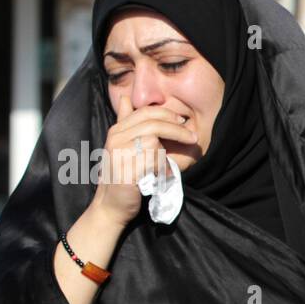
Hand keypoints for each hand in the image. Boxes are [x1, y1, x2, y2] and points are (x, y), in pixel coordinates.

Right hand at [93, 94, 197, 228]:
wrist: (111, 205)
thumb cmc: (123, 175)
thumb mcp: (122, 145)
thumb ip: (127, 123)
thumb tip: (126, 98)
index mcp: (117, 130)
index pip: (145, 112)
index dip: (167, 114)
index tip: (182, 121)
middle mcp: (116, 139)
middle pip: (153, 124)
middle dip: (177, 129)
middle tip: (193, 137)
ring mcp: (120, 154)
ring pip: (154, 143)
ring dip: (167, 155)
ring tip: (165, 167)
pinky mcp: (127, 171)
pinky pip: (154, 162)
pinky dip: (163, 169)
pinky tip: (160, 177)